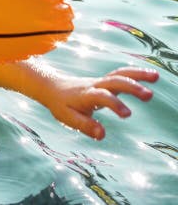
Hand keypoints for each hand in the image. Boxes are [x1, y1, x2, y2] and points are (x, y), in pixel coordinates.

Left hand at [42, 67, 157, 139]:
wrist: (52, 87)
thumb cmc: (60, 104)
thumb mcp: (68, 117)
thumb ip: (85, 125)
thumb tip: (103, 135)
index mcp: (86, 95)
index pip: (102, 97)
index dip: (114, 104)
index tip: (127, 114)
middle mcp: (94, 85)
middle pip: (114, 81)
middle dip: (131, 87)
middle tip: (149, 96)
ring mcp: (100, 81)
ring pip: (119, 74)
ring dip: (137, 74)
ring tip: (156, 76)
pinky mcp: (105, 81)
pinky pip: (121, 75)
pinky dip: (135, 73)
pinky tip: (150, 76)